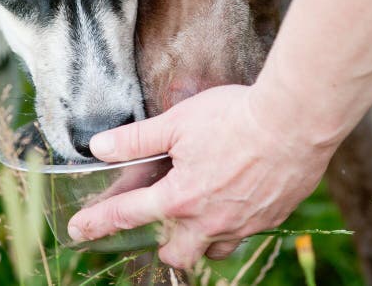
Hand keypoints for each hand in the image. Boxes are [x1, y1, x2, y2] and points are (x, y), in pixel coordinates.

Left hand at [66, 84, 335, 268]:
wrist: (295, 123)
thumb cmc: (234, 118)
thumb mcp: (176, 121)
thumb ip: (136, 139)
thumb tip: (99, 147)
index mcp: (180, 197)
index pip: (128, 214)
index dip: (98, 223)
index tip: (77, 231)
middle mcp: (209, 220)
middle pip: (176, 253)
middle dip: (160, 245)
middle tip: (157, 224)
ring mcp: (243, 224)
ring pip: (213, 250)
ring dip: (198, 240)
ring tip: (195, 217)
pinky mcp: (270, 218)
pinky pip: (242, 236)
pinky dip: (230, 228)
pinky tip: (231, 204)